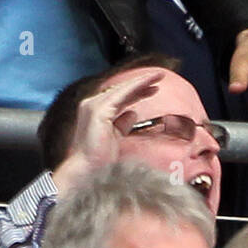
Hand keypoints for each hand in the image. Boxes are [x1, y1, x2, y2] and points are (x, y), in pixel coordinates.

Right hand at [50, 68, 162, 192]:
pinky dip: (135, 87)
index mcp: (95, 110)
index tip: (153, 88)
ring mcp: (93, 106)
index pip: (118, 96)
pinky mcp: (98, 110)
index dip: (136, 91)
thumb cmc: (100, 158)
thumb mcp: (116, 137)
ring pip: (121, 89)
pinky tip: (147, 84)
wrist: (88, 170)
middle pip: (120, 90)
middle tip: (158, 78)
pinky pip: (121, 94)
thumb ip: (122, 124)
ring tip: (157, 77)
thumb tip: (132, 113)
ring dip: (140, 82)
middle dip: (140, 84)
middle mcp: (92, 104)